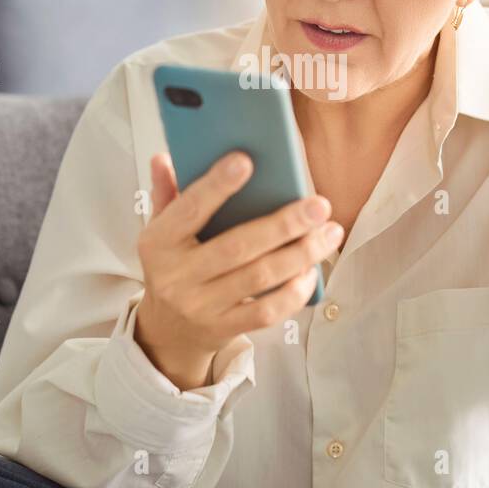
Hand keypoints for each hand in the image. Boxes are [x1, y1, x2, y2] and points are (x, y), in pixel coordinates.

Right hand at [133, 150, 341, 391]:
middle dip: (283, 224)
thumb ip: (166, 192)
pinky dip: (294, 292)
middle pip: (237, 247)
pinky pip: (266, 312)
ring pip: (259, 278)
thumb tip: (164, 157)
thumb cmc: (173, 265)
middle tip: (319, 205)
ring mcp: (200, 306)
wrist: (167, 330)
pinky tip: (312, 271)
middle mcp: (177, 276)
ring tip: (330, 233)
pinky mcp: (223, 329)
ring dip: (301, 254)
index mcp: (159, 243)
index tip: (247, 160)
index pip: (189, 210)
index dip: (216, 186)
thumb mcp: (160, 230)